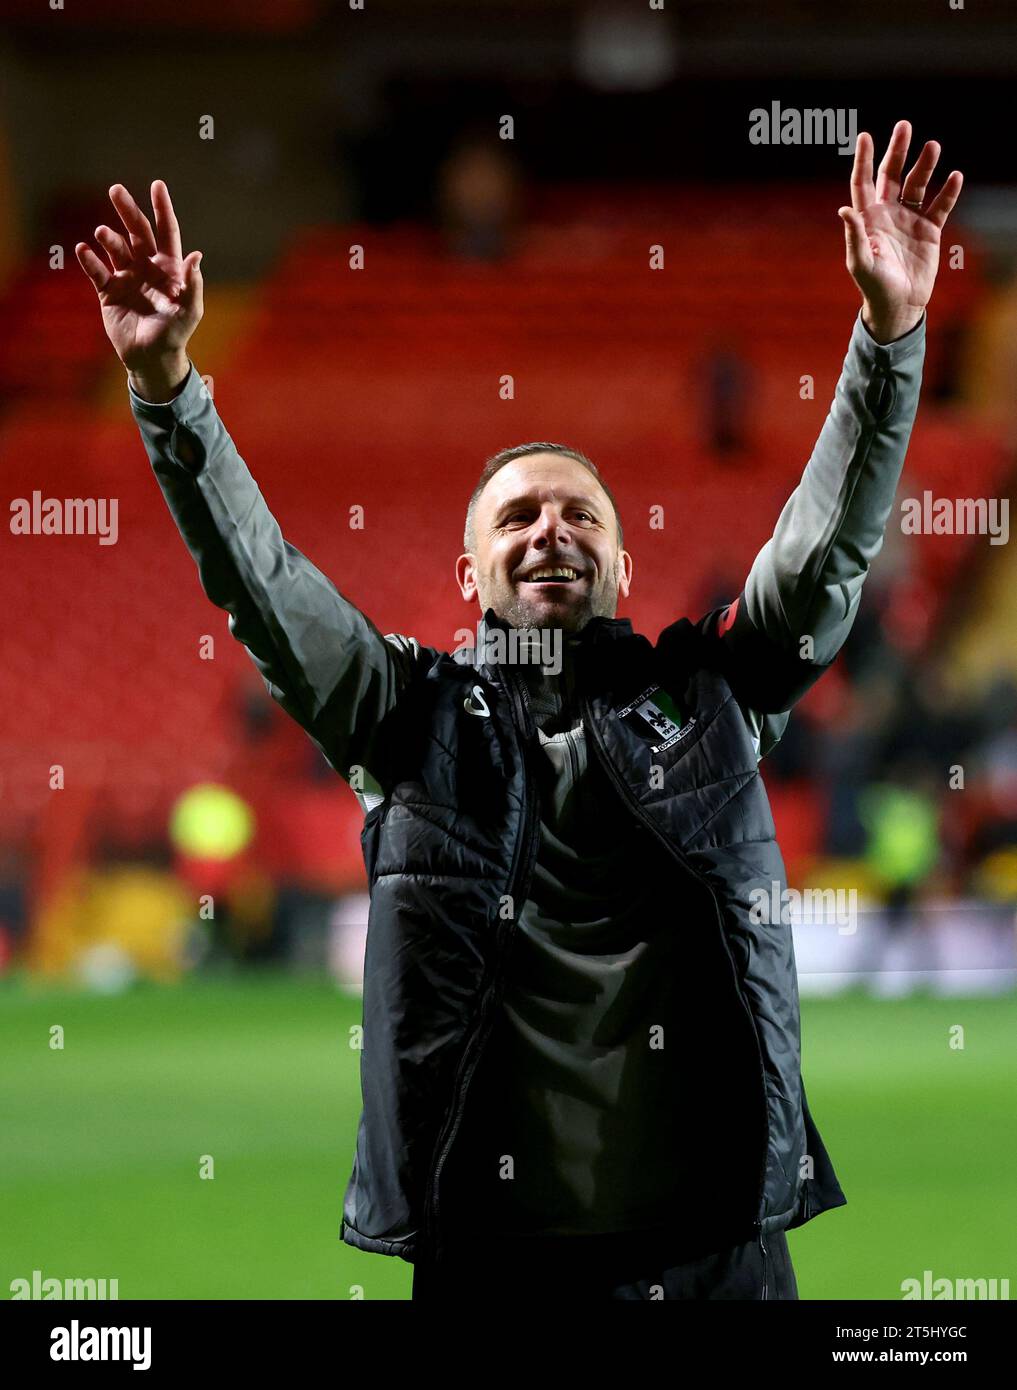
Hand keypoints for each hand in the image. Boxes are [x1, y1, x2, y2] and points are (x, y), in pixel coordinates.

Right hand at [75, 181, 202, 377]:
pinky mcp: (108, 291)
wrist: (152, 358)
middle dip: (128, 211)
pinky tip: (83, 249)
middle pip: (137, 232)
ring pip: (116, 249)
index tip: (157, 185)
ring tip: (103, 232)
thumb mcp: (190, 311)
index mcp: (169, 267)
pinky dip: (90, 261)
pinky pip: (97, 272)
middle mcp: (146, 266)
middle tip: (116, 190)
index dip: (162, 209)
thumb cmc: (176, 333)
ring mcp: (126, 276)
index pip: (166, 232)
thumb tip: (196, 255)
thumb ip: (192, 284)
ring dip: (110, 238)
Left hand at [838, 121, 962, 342]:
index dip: (864, 160)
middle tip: (905, 126)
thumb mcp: (860, 262)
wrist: (898, 305)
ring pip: (917, 185)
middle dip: (898, 151)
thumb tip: (844, 209)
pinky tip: (955, 177)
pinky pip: (939, 206)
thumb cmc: (874, 285)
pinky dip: (948, 192)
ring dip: (925, 166)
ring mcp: (909, 219)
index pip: (864, 182)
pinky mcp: (929, 230)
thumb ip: (854, 235)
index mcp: (868, 218)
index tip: (864, 136)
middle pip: (892, 175)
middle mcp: (888, 213)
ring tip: (933, 146)